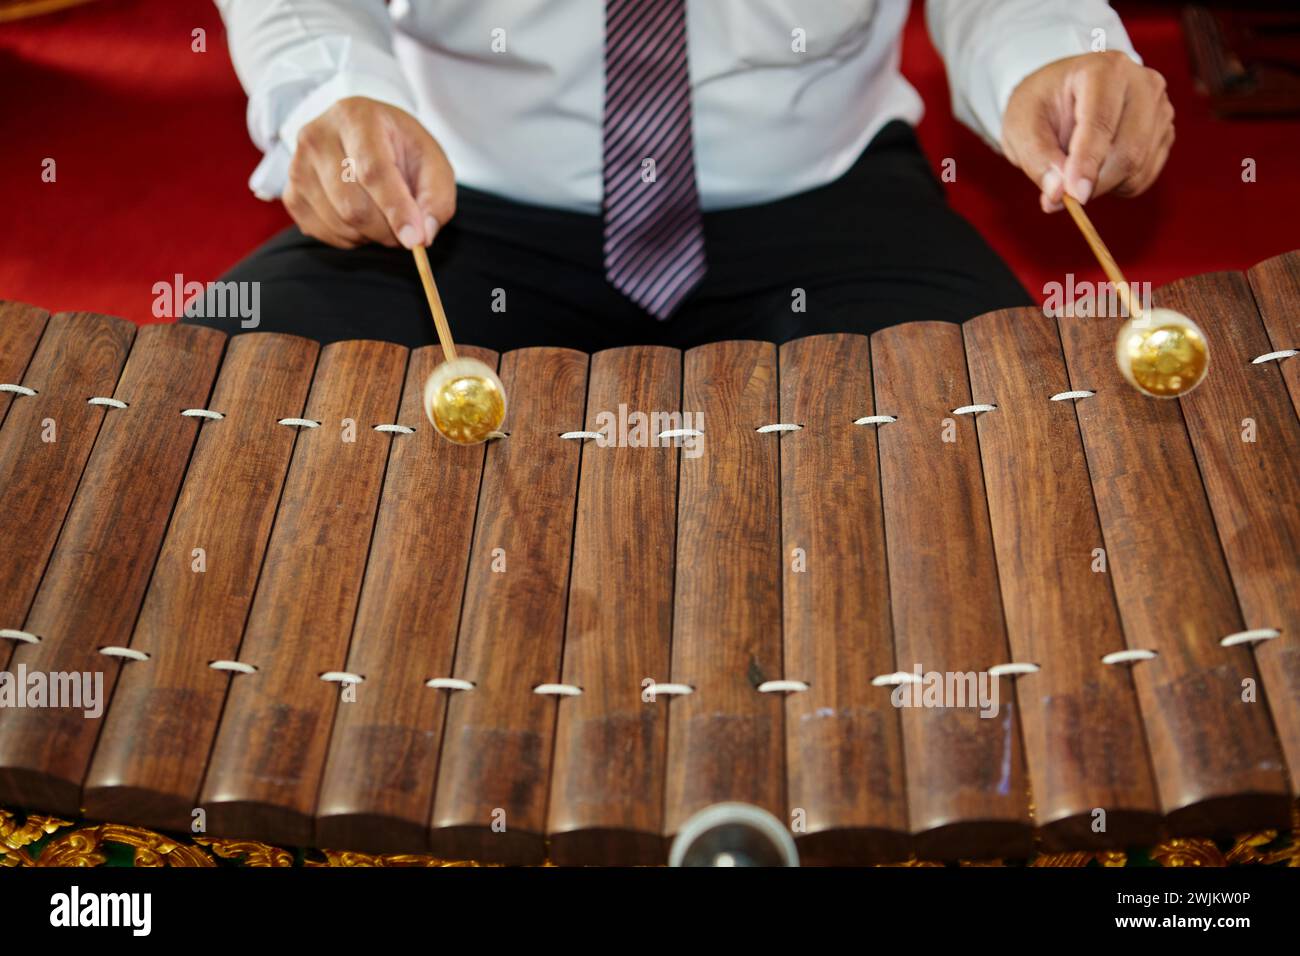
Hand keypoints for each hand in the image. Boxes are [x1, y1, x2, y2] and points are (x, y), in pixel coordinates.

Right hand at [284, 96, 455, 247]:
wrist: (361, 137)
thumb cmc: (399, 148)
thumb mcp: (431, 161)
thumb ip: (436, 197)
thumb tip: (424, 236)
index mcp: (355, 117)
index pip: (373, 170)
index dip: (395, 209)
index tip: (414, 240)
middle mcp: (317, 137)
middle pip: (354, 205)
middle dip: (388, 229)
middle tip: (408, 230)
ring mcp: (297, 166)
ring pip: (340, 223)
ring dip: (372, 235)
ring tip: (384, 215)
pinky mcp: (291, 194)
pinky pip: (324, 233)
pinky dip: (351, 238)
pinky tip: (362, 218)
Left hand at [1001, 51, 1173, 212]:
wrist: (1064, 94)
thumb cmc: (1041, 107)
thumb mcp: (1021, 127)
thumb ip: (1037, 159)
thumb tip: (1057, 194)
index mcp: (1104, 70)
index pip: (1101, 123)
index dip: (1088, 163)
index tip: (1075, 196)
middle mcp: (1142, 83)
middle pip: (1128, 151)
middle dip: (1093, 183)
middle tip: (1061, 195)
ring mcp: (1160, 107)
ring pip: (1138, 169)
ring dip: (1102, 185)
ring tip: (1076, 167)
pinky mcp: (1164, 132)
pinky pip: (1144, 177)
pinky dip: (1117, 186)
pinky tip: (1098, 168)